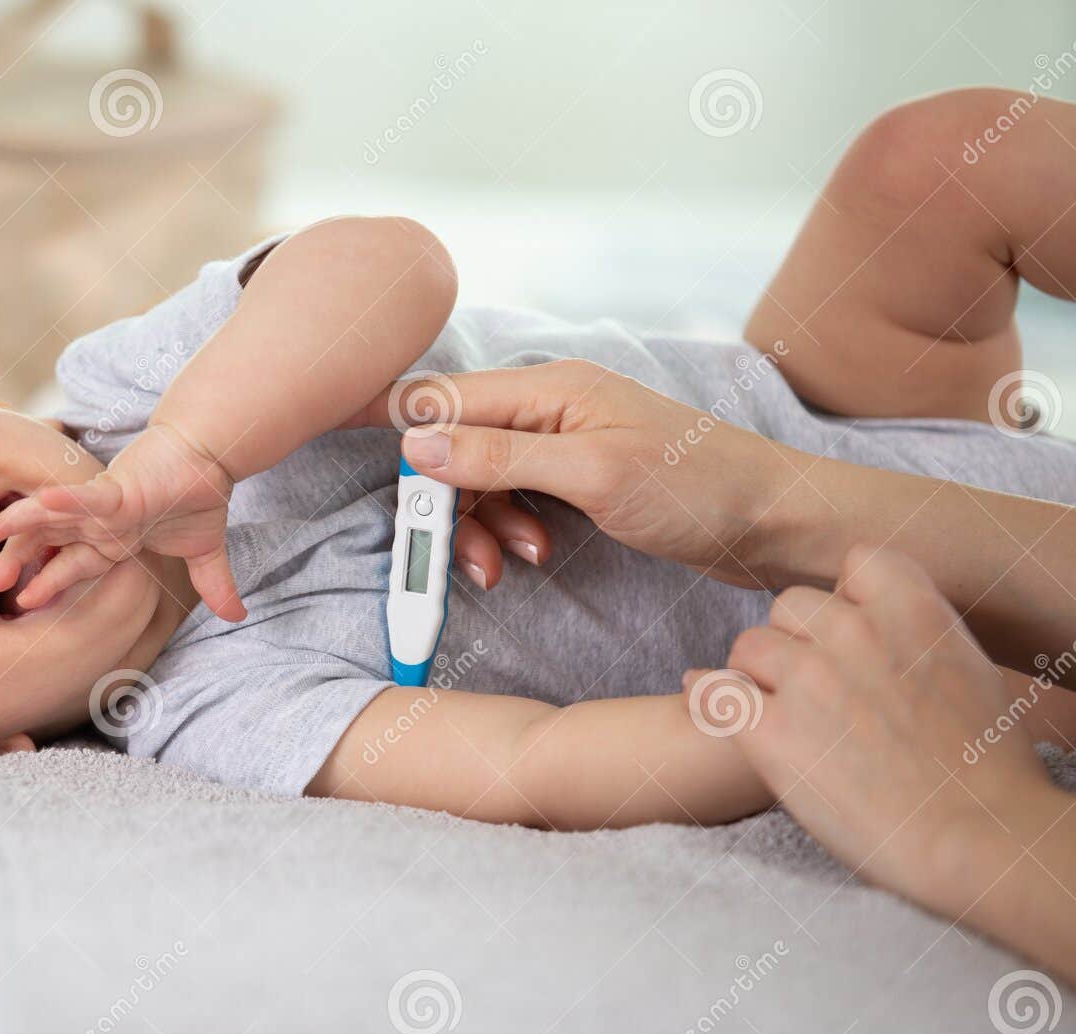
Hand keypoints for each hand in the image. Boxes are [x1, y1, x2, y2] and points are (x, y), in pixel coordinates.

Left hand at [0, 422, 244, 618]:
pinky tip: (39, 501)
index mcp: (113, 538)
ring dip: (16, 526)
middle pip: (49, 543)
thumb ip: (214, 584)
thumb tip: (238, 616)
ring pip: (51, 518)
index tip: (22, 602)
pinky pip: (85, 498)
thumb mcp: (205, 551)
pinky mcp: (117, 489)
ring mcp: (103, 506)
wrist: (212, 454)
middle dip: (16, 560)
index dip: (47, 581)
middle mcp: (100, 522)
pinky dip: (63, 500)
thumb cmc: (200, 492)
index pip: (72, 563)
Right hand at [351, 359, 799, 588]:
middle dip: (451, 505)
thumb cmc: (698, 489)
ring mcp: (562, 441)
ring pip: (480, 480)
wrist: (775, 521)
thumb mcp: (593, 476)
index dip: (389, 425)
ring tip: (520, 564)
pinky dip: (512, 530)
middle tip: (476, 560)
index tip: (338, 442)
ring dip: (485, 527)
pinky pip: (514, 499)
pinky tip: (536, 555)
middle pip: (454, 448)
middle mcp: (549, 406)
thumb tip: (417, 442)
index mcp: (548, 388)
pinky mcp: (576, 477)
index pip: (441, 399)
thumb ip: (501, 456)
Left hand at [702, 545, 1057, 917]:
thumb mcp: (969, 672)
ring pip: (749, 646)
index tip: (853, 630)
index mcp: (912, 612)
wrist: (975, 837)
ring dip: (758, 674)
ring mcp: (808, 680)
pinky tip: (705, 698)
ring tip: (779, 709)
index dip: (848, 596)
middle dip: (797, 640)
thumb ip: (917, 634)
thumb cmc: (984, 767)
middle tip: (815, 685)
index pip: (856, 563)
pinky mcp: (771, 732)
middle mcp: (855, 634)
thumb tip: (879, 619)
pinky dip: (706, 695)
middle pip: (791, 606)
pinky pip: (715, 691)